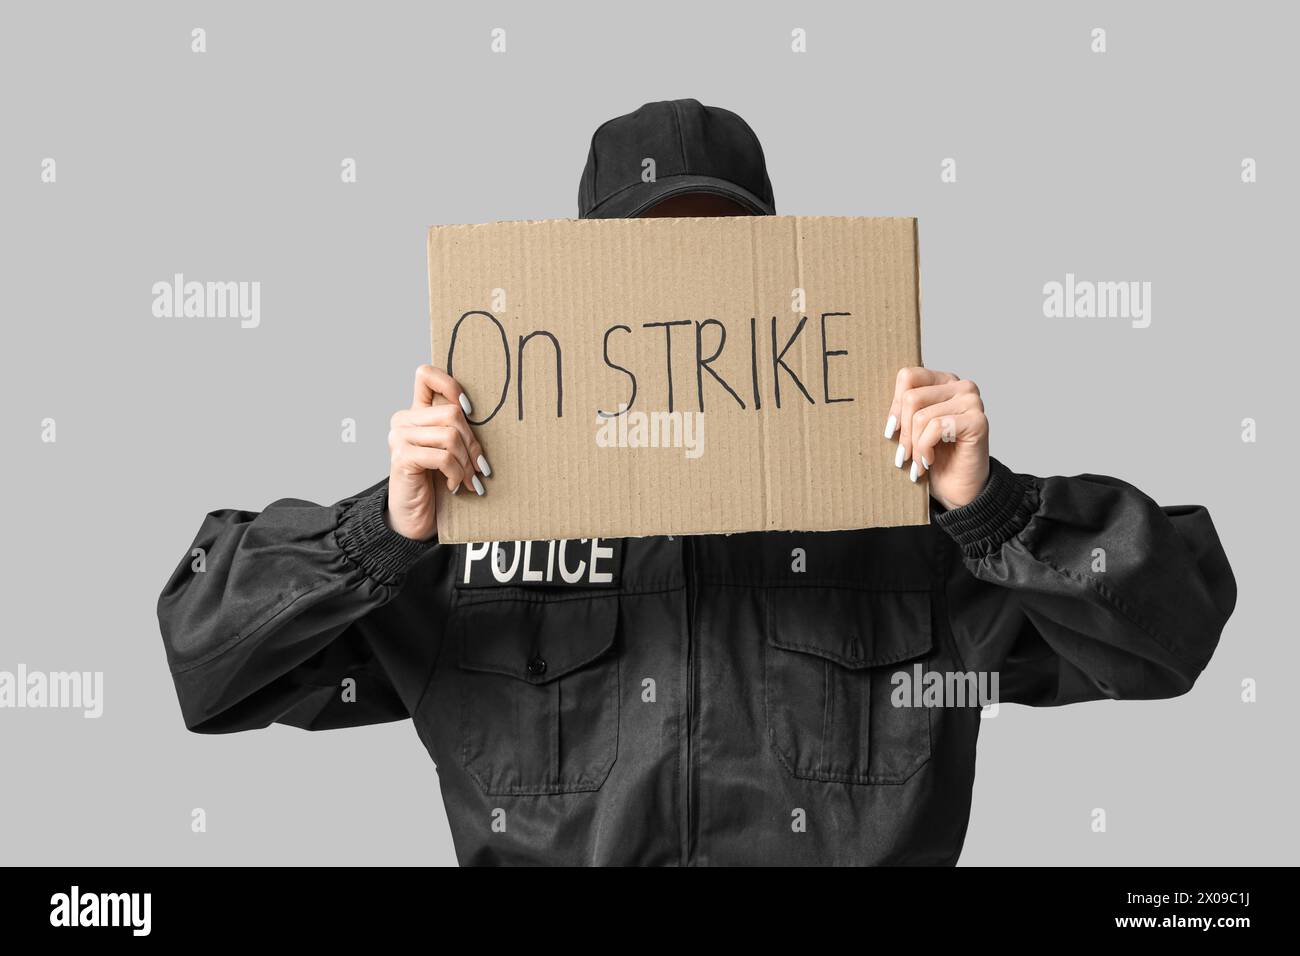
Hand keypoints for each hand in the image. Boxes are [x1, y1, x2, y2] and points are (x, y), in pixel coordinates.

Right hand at [385, 365, 490, 540]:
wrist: (414, 517)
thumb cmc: (435, 482)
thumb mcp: (451, 450)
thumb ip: (458, 430)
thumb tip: (484, 418)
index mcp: (416, 412)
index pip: (426, 374)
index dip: (451, 385)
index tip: (470, 409)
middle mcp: (403, 419)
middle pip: (452, 413)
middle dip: (471, 444)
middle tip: (478, 467)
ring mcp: (399, 437)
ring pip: (450, 435)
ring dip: (465, 463)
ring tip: (466, 479)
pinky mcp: (401, 457)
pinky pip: (443, 456)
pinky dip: (455, 473)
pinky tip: (453, 485)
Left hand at [884, 367, 988, 510]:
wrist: (957, 489)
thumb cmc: (935, 458)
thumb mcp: (912, 428)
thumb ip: (903, 408)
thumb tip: (876, 400)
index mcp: (944, 381)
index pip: (908, 376)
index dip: (895, 406)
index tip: (891, 432)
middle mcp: (961, 387)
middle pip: (912, 398)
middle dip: (904, 433)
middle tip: (904, 455)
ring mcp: (972, 402)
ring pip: (921, 416)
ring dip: (915, 446)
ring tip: (918, 462)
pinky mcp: (977, 421)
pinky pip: (936, 427)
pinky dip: (926, 448)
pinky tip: (929, 461)